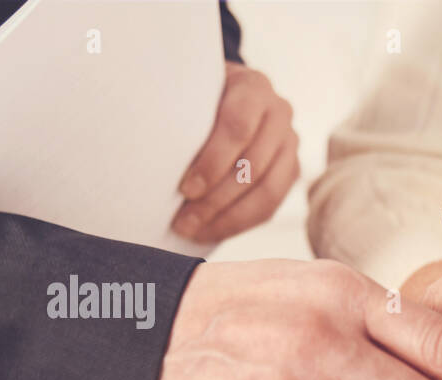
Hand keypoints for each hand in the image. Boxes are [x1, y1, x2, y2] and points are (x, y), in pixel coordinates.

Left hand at [171, 63, 299, 242]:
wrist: (227, 95)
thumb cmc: (198, 96)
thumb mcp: (190, 89)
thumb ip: (182, 110)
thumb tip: (150, 153)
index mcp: (254, 87)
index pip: (237, 128)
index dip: (212, 162)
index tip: (183, 188)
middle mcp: (280, 113)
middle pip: (253, 165)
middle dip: (216, 198)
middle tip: (183, 220)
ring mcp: (290, 144)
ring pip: (267, 192)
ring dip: (227, 218)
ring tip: (193, 230)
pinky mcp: (291, 171)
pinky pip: (269, 208)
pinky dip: (238, 224)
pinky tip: (210, 231)